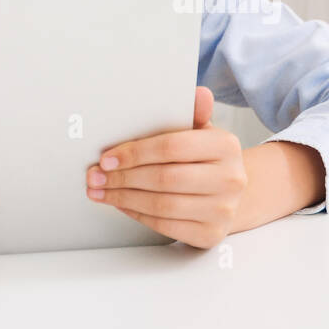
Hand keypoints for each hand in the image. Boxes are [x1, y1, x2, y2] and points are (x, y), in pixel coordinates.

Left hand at [85, 86, 246, 247]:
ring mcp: (223, 210)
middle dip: (122, 178)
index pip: (172, 147)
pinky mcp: (211, 235)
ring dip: (123, 198)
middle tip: (96, 176)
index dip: (134, 153)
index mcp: (226, 146)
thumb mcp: (202, 133)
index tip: (107, 158)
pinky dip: (137, 214)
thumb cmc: (207, 160)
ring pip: (161, 205)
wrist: (233, 195)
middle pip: (164, 178)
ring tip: (102, 191)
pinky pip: (165, 226)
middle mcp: (230, 179)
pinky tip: (122, 204)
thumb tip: (199, 93)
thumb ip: (193, 113)